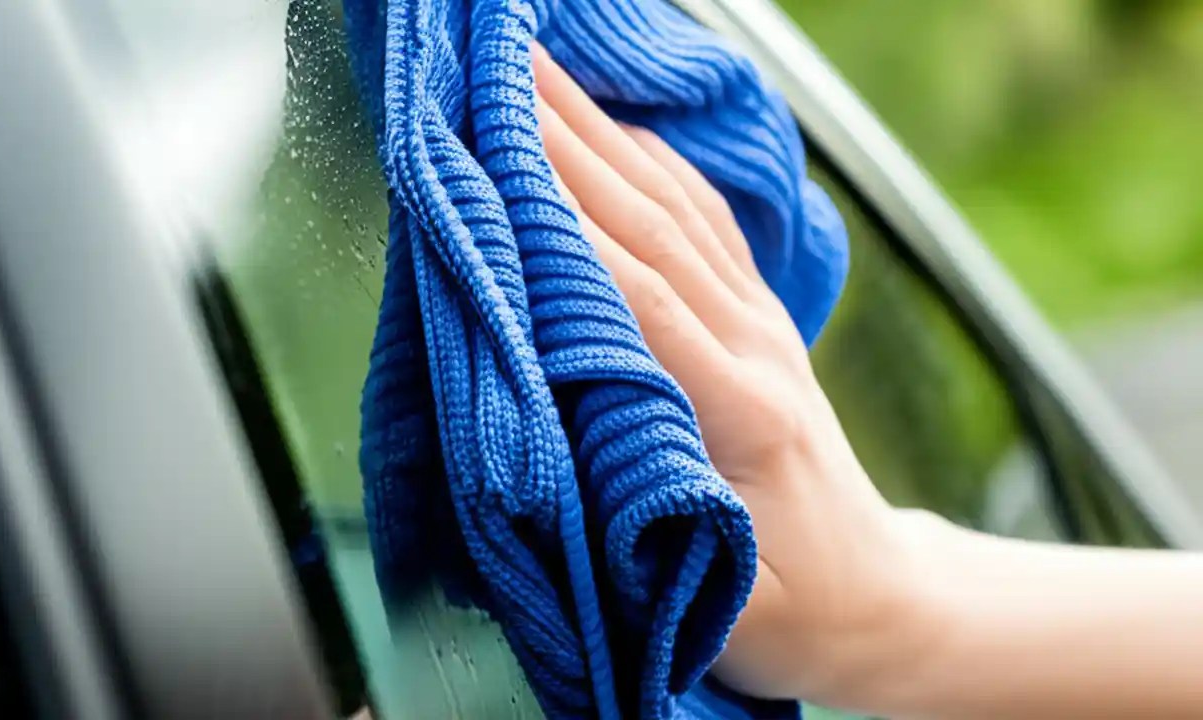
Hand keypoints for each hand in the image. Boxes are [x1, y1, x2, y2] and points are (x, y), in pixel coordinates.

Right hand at [532, 46, 935, 703]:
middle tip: (494, 70)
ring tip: (536, 71)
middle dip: (565, 139)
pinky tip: (619, 127)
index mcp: (739, 409)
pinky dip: (656, 162)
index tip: (494, 153)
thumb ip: (651, 517)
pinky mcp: (761, 323)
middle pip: (649, 221)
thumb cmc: (790, 613)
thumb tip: (563, 438)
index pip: (635, 293)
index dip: (562, 219)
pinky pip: (706, 222)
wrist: (879, 602)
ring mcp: (762, 326)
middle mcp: (753, 346)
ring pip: (674, 207)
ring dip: (602, 132)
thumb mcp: (720, 596)